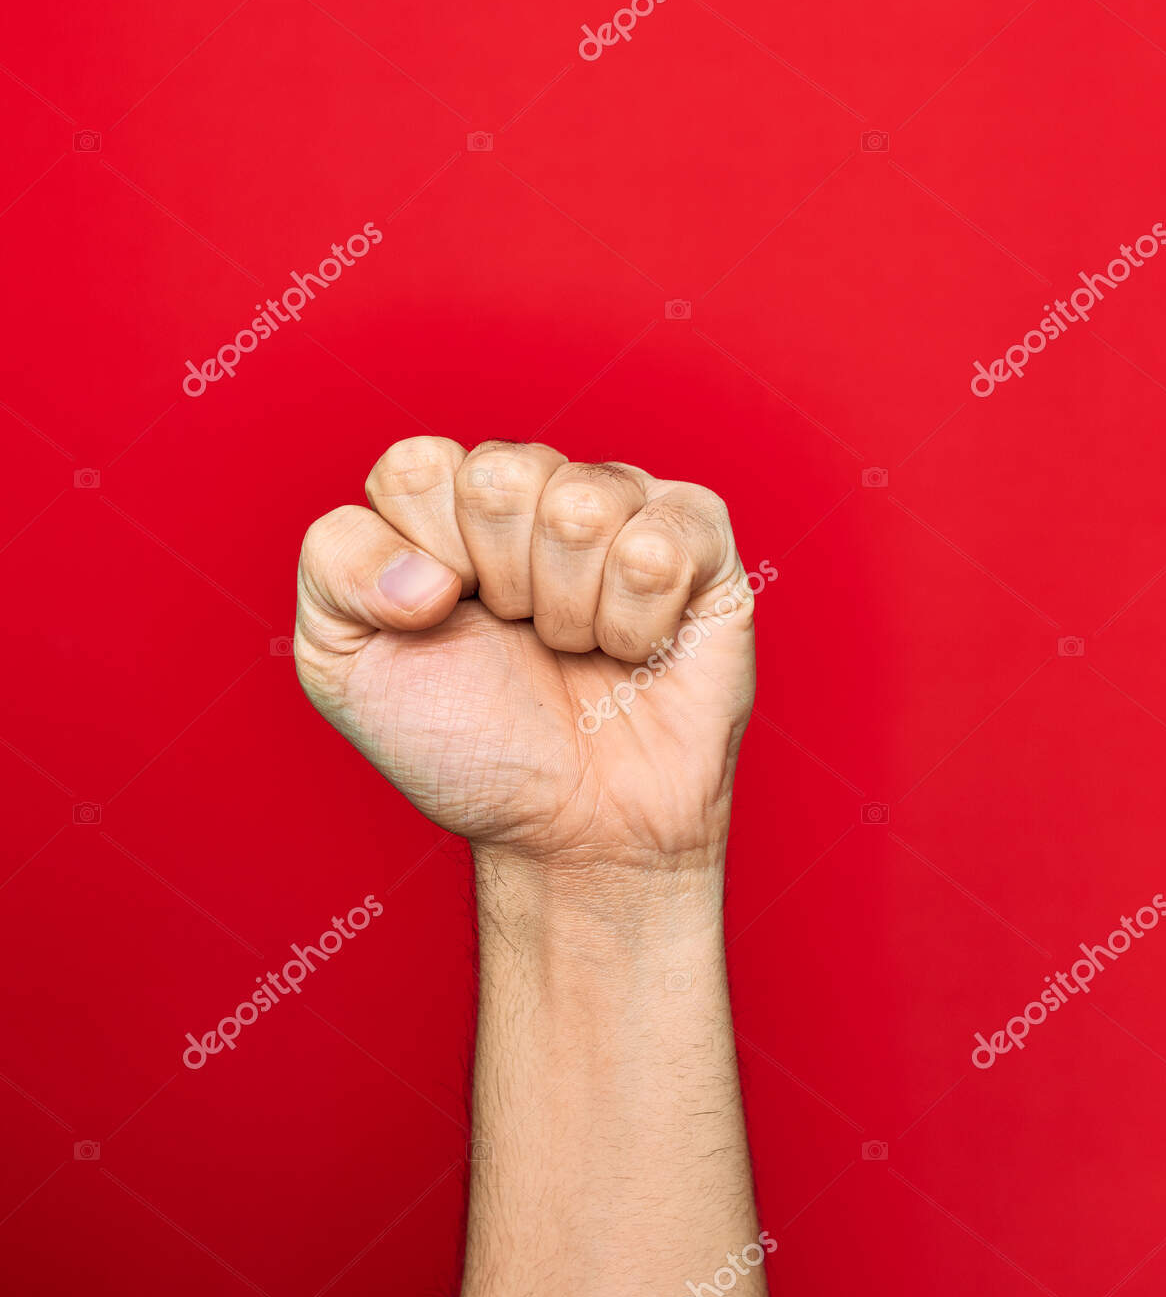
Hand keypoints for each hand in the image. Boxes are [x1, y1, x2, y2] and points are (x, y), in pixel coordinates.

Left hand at [295, 436, 763, 864]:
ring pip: (582, 507)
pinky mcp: (701, 539)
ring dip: (569, 613)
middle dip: (499, 587)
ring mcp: (622, 505)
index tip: (438, 620)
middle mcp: (533, 490)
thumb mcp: (342, 666)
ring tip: (573, 650)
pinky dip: (637, 625)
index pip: (416, 467)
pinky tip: (634, 651)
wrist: (572, 829)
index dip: (425, 558)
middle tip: (516, 638)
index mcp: (444, 505)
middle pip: (499, 475)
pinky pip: (662, 544)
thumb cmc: (468, 747)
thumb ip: (333, 565)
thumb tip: (428, 563)